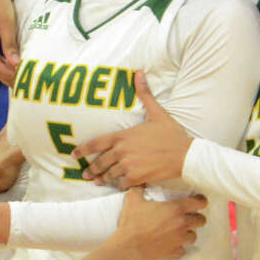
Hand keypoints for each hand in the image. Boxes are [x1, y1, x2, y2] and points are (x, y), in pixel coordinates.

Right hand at [0, 0, 24, 84]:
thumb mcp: (7, 22)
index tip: (24, 81)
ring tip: (20, 80)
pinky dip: (0, 64)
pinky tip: (12, 69)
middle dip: (7, 77)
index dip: (10, 75)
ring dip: (4, 72)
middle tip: (24, 86)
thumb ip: (10, 44)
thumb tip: (15, 64)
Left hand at [74, 71, 191, 186]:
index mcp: (123, 136)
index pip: (96, 143)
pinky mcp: (135, 178)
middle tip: (85, 174)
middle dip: (91, 170)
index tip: (74, 155)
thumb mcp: (157, 113)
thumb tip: (138, 74)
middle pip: (99, 163)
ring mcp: (127, 166)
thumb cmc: (171, 134)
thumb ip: (145, 95)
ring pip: (109, 175)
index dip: (83, 150)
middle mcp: (121, 151)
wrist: (184, 155)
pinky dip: (119, 185)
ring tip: (98, 182)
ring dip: (103, 179)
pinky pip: (121, 184)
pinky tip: (118, 185)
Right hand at [114, 187, 206, 259]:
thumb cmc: (132, 221)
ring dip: (188, 233)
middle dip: (196, 217)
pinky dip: (179, 247)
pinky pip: (183, 250)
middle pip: (201, 220)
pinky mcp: (173, 251)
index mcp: (175, 209)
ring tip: (180, 231)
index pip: (199, 203)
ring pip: (193, 236)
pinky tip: (172, 244)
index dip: (200, 200)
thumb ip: (140, 188)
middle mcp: (181, 224)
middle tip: (188, 216)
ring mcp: (179, 239)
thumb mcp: (133, 199)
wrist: (127, 245)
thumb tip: (141, 181)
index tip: (198, 201)